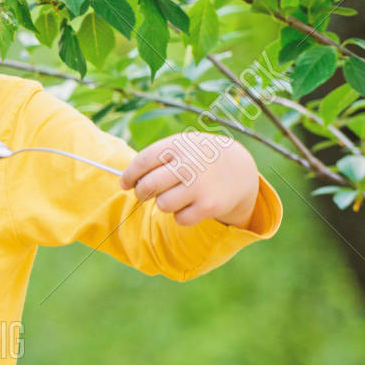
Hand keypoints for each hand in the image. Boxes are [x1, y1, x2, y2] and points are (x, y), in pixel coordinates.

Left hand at [119, 132, 259, 227]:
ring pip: (162, 204)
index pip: (142, 162)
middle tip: (145, 193)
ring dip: (164, 203)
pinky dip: (181, 215)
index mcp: (178, 146)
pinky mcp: (209, 206)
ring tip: (176, 195)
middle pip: (148, 186)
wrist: (239, 168)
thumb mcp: (180, 147)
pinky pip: (179, 218)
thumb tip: (125, 181)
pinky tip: (191, 204)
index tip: (125, 183)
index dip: (129, 176)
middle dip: (141, 193)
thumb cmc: (197, 158)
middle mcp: (189, 164)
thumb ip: (154, 159)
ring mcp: (200, 186)